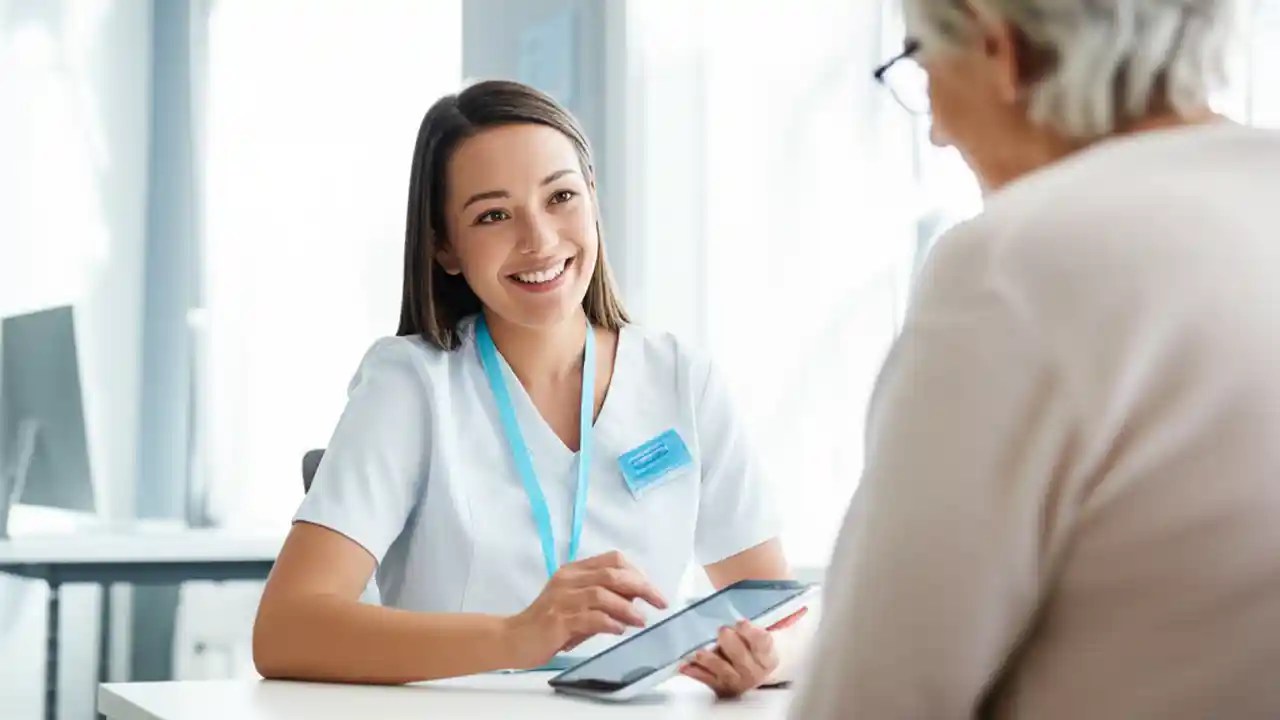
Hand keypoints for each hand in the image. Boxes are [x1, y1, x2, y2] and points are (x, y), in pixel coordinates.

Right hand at [504, 551, 667, 667]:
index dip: (637, 572)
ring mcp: (561, 599)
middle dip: (641, 587)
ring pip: (602, 594)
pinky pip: (590, 617)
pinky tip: (620, 629)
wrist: (513, 639)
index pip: (612, 560)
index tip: (652, 590)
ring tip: (641, 620)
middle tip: (659, 602)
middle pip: (612, 574)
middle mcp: (568, 580)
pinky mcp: (557, 620)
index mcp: (573, 572)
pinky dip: (610, 622)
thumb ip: (602, 601)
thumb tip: (635, 601)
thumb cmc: (548, 624)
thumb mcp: (578, 607)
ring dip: (627, 607)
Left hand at [679, 621, 779, 698]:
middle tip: (722, 630)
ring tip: (699, 652)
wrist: (753, 669)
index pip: (762, 642)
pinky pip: (706, 680)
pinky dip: (695, 672)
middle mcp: (754, 672)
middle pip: (742, 657)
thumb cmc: (750, 645)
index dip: (751, 632)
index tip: (740, 621)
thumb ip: (744, 625)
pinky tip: (685, 666)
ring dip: (710, 660)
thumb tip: (725, 609)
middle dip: (731, 644)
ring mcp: (738, 682)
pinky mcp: (721, 689)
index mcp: (767, 655)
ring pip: (723, 671)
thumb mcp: (755, 634)